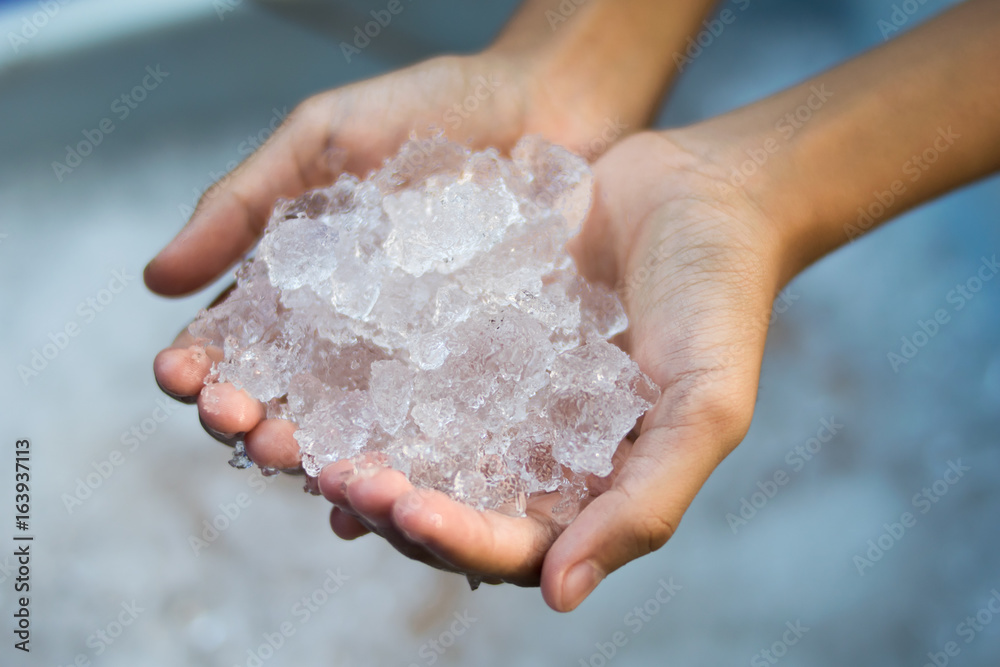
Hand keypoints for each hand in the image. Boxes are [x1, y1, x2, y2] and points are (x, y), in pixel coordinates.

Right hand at [149, 50, 624, 453]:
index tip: (180, 376)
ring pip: (354, 425)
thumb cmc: (423, 108)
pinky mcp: (473, 365)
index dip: (199, 366)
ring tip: (310, 467)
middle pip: (285, 397)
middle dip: (256, 423)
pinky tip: (396, 486)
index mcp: (293, 284)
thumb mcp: (321, 138)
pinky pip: (440, 421)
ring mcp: (409, 354)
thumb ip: (243, 202)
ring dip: (324, 455)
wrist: (537, 105)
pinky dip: (414, 459)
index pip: (230, 342)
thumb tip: (156, 281)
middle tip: (249, 434)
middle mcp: (344, 333)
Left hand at [311, 130, 791, 608]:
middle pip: (449, 500)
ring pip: (415, 439)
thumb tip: (562, 597)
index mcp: (587, 486)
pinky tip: (316, 369)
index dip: (456, 538)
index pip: (512, 544)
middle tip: (336, 477)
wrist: (700, 187)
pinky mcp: (468, 328)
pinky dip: (363, 374)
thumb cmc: (720, 298)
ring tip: (301, 438)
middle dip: (390, 501)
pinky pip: (410, 360)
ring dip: (361, 446)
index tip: (405, 510)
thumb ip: (646, 504)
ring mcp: (497, 387)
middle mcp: (533, 447)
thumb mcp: (706, 407)